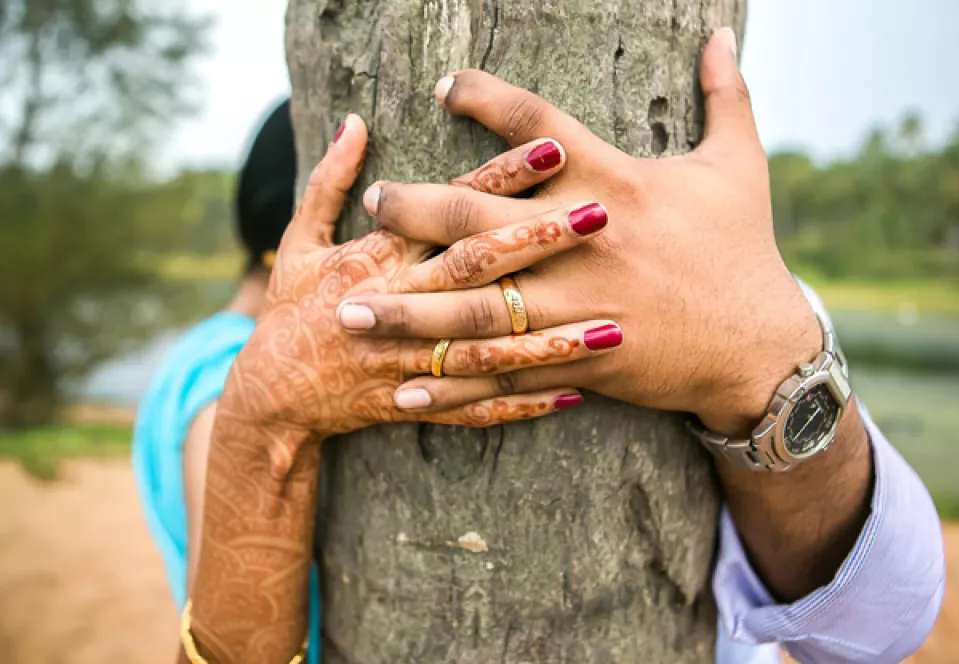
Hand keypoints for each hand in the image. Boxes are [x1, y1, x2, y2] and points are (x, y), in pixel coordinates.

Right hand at [223, 114, 622, 453]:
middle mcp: (400, 306)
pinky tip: (575, 392)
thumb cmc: (290, 311)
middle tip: (602, 215)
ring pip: (490, 345)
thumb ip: (329, 180)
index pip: (449, 209)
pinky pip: (477, 406)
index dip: (500, 176)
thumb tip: (354, 120)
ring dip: (552, 336)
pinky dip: (524, 402)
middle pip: (479, 268)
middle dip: (540, 239)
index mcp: (376, 260)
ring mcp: (411, 361)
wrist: (271, 397)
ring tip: (612, 325)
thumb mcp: (298, 241)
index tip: (553, 147)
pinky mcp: (418, 403)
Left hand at [340, 28, 819, 436]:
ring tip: (348, 309)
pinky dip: (451, 383)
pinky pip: (501, 371)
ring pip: (473, 306)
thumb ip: (726, 96)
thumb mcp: (741, 165)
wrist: (761, 347)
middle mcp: (584, 242)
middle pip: (479, 217)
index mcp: (616, 184)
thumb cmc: (746, 249)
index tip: (445, 87)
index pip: (538, 129)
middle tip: (373, 200)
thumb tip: (723, 32)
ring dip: (406, 310)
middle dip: (416, 209)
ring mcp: (577, 305)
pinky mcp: (577, 359)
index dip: (487, 100)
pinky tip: (404, 391)